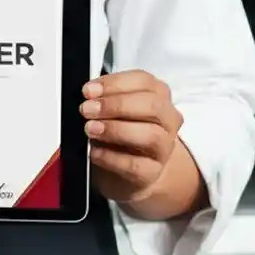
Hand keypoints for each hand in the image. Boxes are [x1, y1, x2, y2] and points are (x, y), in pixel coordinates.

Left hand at [81, 70, 184, 205]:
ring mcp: (163, 148)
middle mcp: (167, 120)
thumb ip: (105, 98)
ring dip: (116, 130)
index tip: (88, 90)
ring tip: (90, 129)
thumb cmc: (121, 131)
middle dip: (117, 105)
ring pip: (150, 135)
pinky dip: (111, 157)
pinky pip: (135, 165)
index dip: (114, 84)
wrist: (130, 170)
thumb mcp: (114, 109)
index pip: (144, 81)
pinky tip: (94, 152)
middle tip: (87, 109)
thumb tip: (88, 95)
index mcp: (159, 96)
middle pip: (152, 106)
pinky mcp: (152, 173)